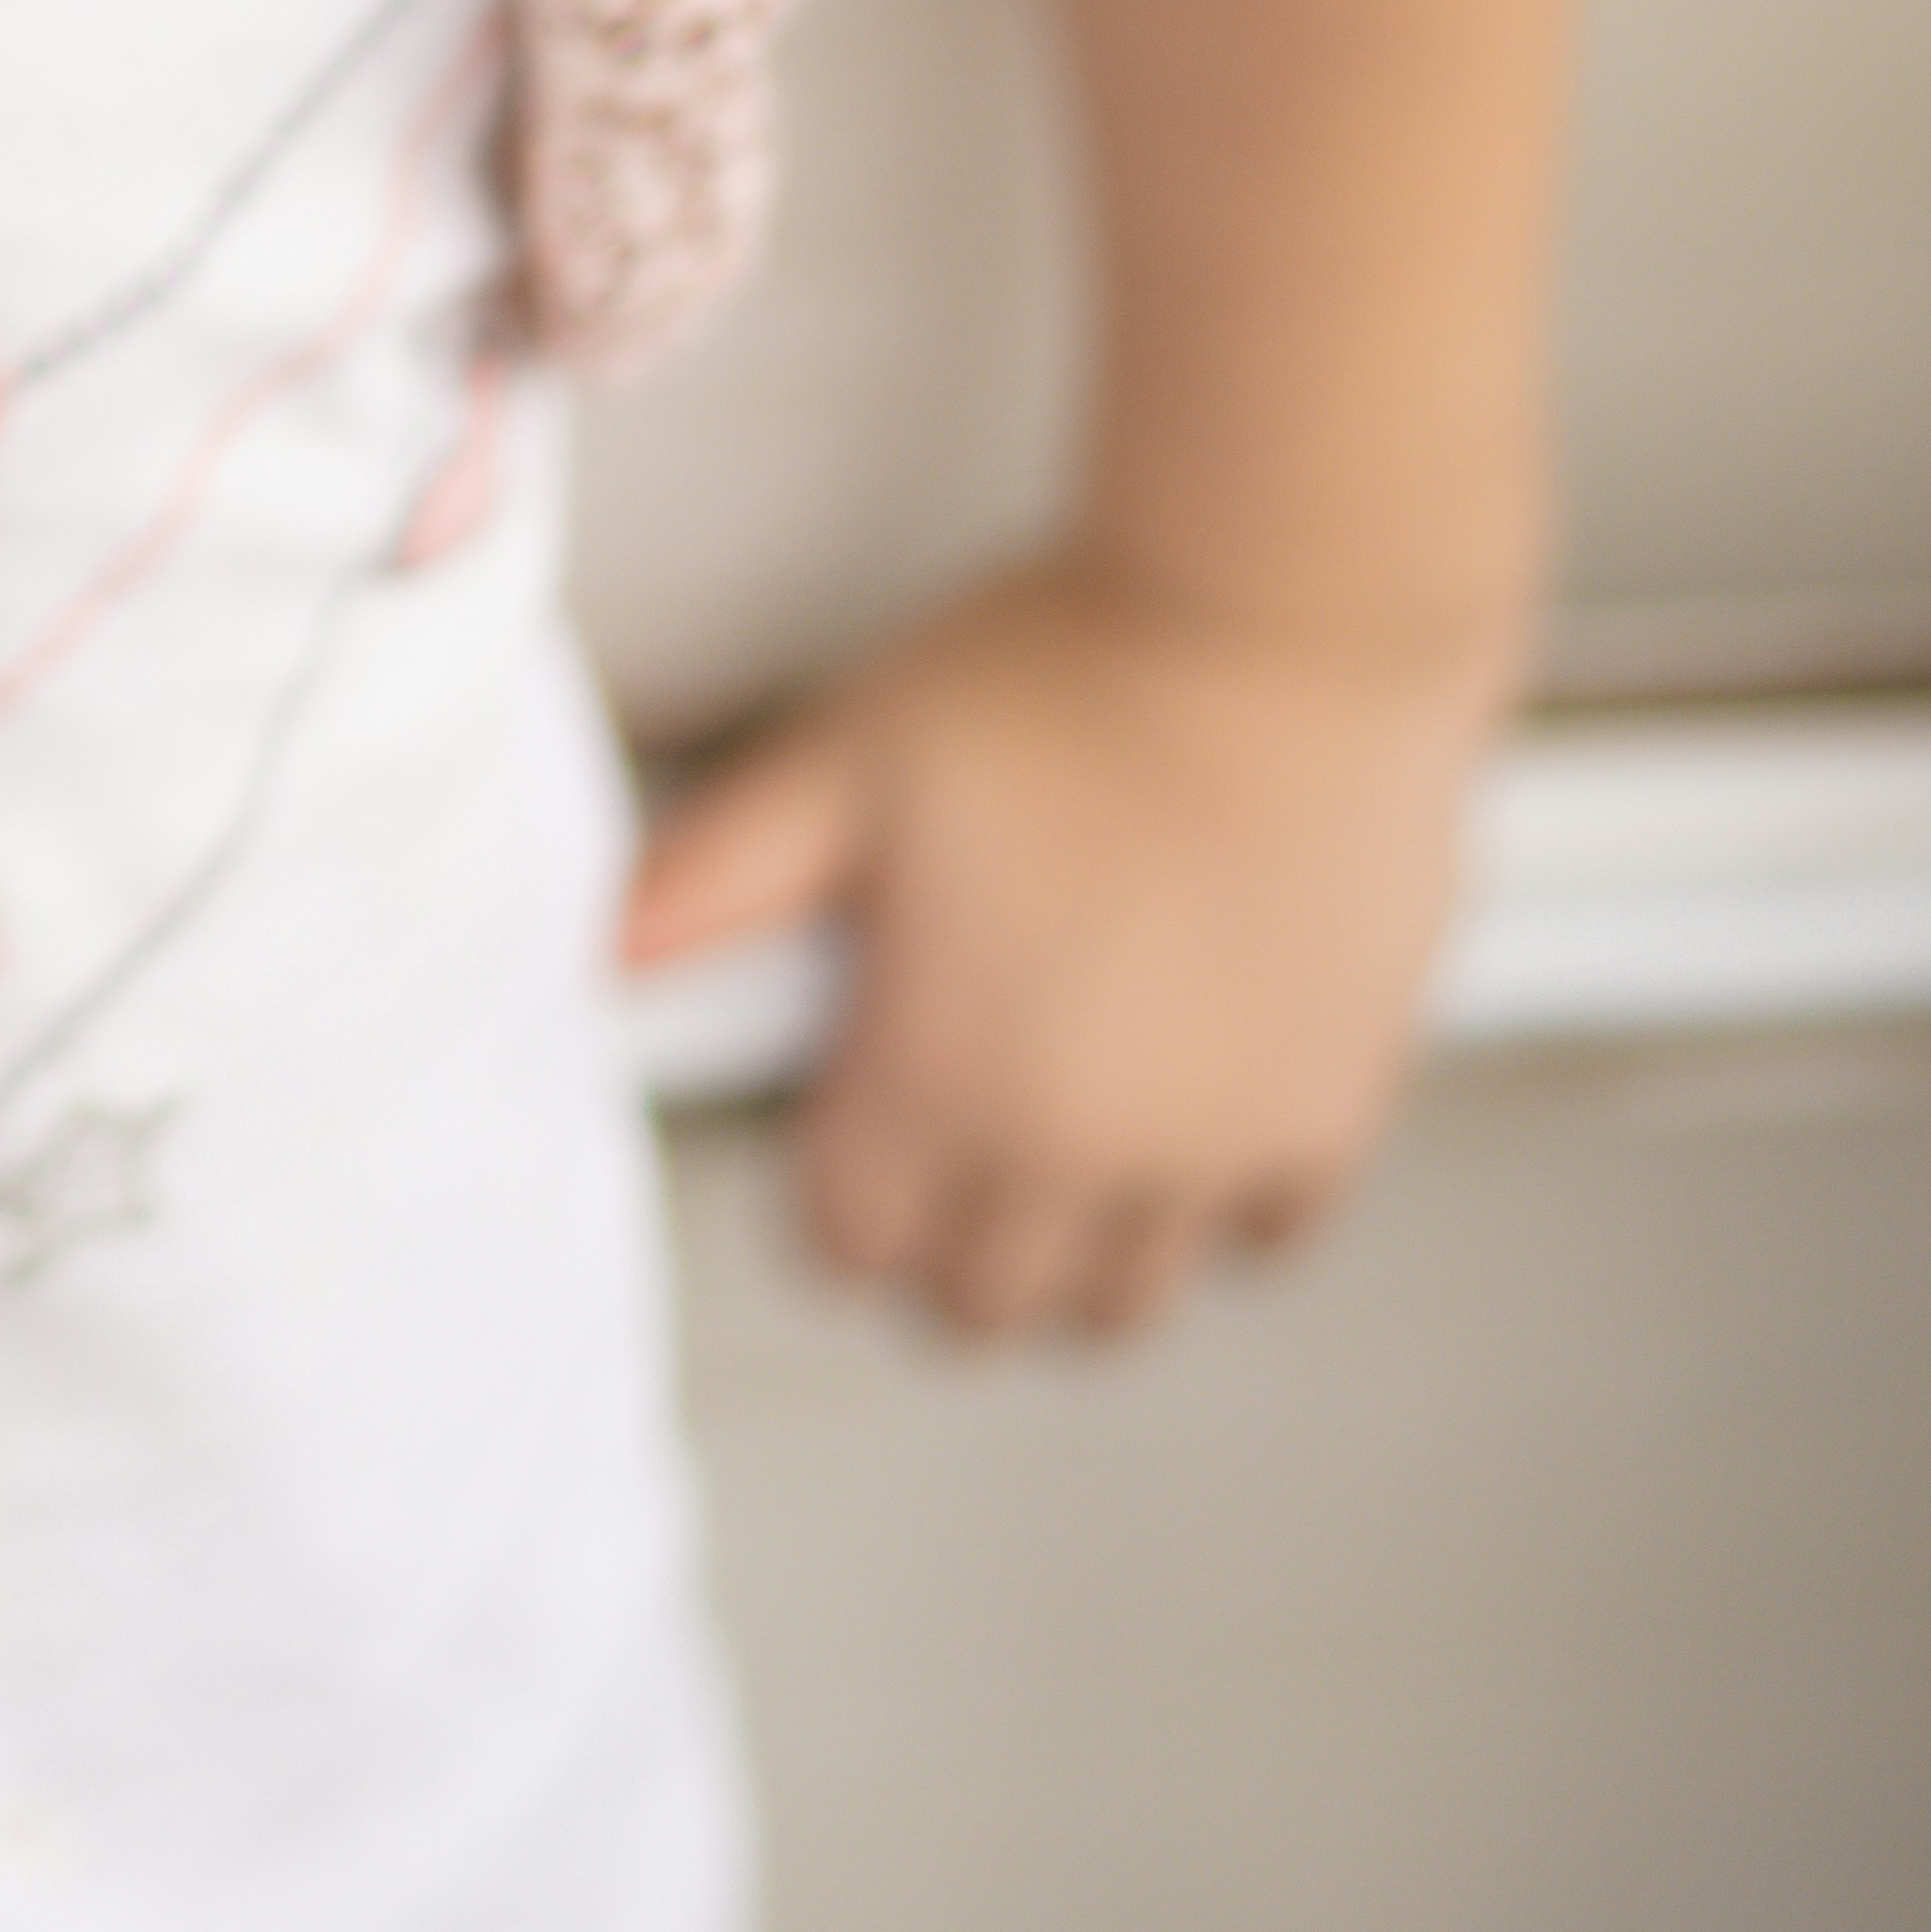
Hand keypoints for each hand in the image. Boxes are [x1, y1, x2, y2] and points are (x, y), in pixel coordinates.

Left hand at [616, 556, 1493, 1341]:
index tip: (835, 1139)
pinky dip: (1213, 1215)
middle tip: (932, 1160)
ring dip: (1069, 1262)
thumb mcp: (849, 758)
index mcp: (941, 1074)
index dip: (826, 1202)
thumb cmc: (1069, 679)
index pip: (851, 1249)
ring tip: (1044, 1165)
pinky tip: (1177, 1128)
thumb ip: (716, 876)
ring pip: (1121, 1308)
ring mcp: (1213, 1143)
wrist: (1280, 623)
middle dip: (936, 1251)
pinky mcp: (1327, 1109)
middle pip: (980, 1308)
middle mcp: (1077, 1142)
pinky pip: (1261, 1242)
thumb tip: (604, 955)